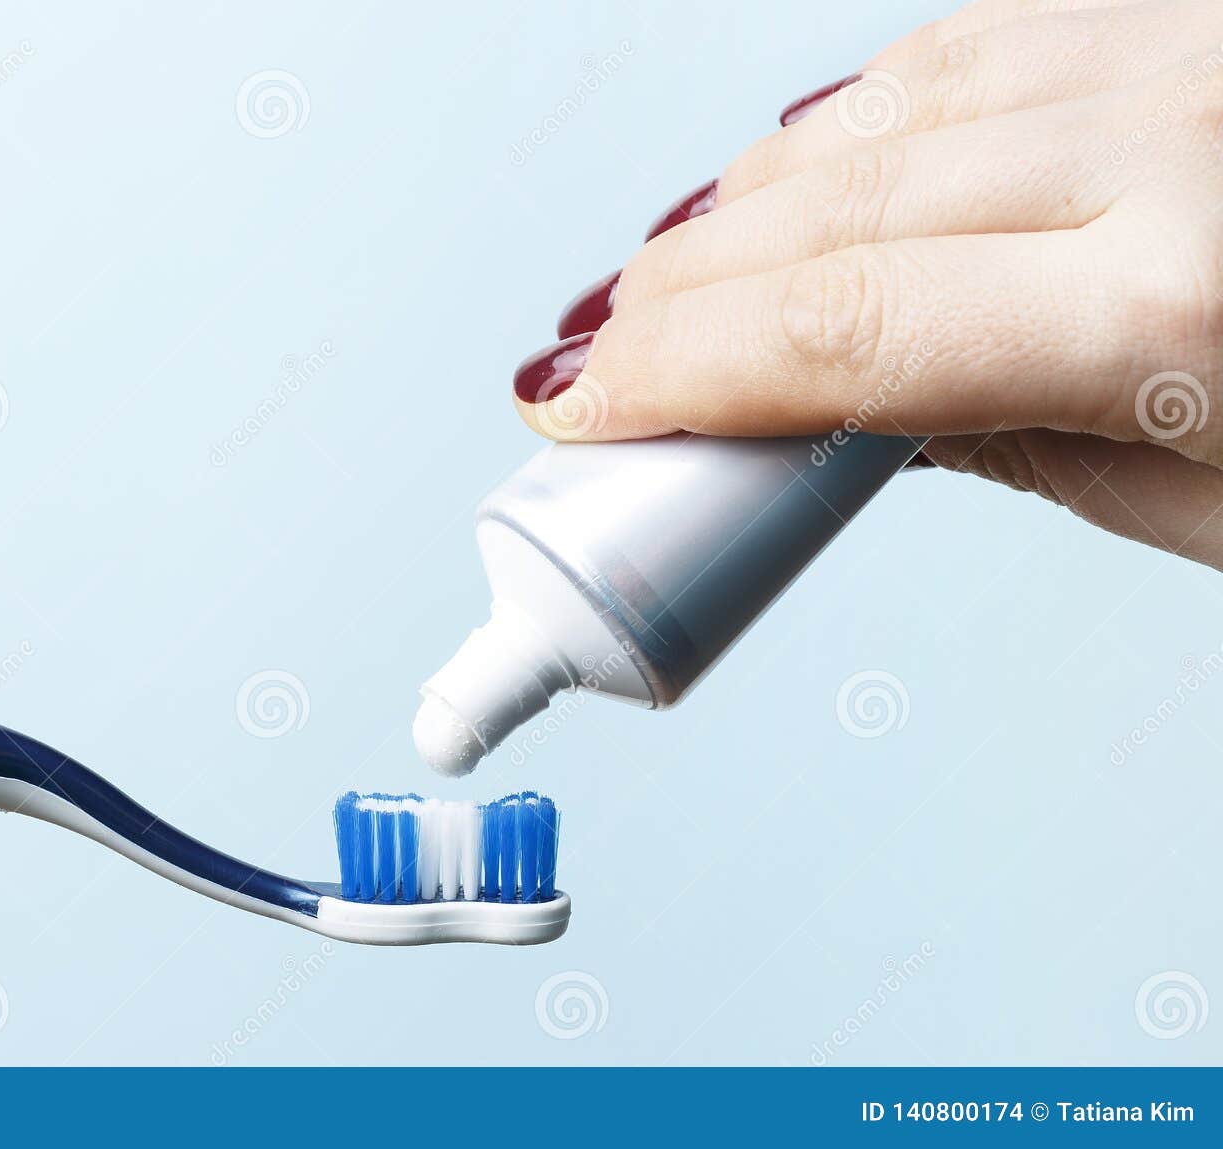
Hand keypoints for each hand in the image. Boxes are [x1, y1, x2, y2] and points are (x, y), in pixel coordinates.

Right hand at [515, 0, 1222, 568]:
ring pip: (887, 108)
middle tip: (588, 354)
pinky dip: (858, 114)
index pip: (843, 336)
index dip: (677, 374)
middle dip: (679, 290)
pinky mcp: (1192, 11)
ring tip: (660, 274)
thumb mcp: (1213, 509)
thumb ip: (1005, 441)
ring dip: (746, 200)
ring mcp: (1192, 43)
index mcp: (1185, 314)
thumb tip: (839, 413)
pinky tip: (797, 165)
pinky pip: (976, 43)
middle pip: (837, 208)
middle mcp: (1188, 137)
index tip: (579, 404)